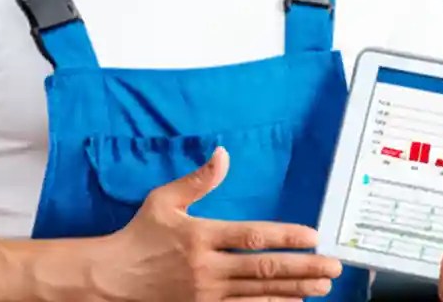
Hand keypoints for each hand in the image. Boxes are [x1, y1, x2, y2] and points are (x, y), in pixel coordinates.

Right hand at [94, 147, 342, 301]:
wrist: (109, 279)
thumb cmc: (138, 235)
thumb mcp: (163, 201)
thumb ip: (197, 180)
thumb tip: (223, 154)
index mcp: (200, 235)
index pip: (251, 236)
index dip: (285, 236)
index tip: (313, 236)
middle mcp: (206, 267)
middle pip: (263, 268)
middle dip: (302, 267)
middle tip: (332, 266)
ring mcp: (205, 294)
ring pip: (258, 293)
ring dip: (293, 289)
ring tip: (322, 286)